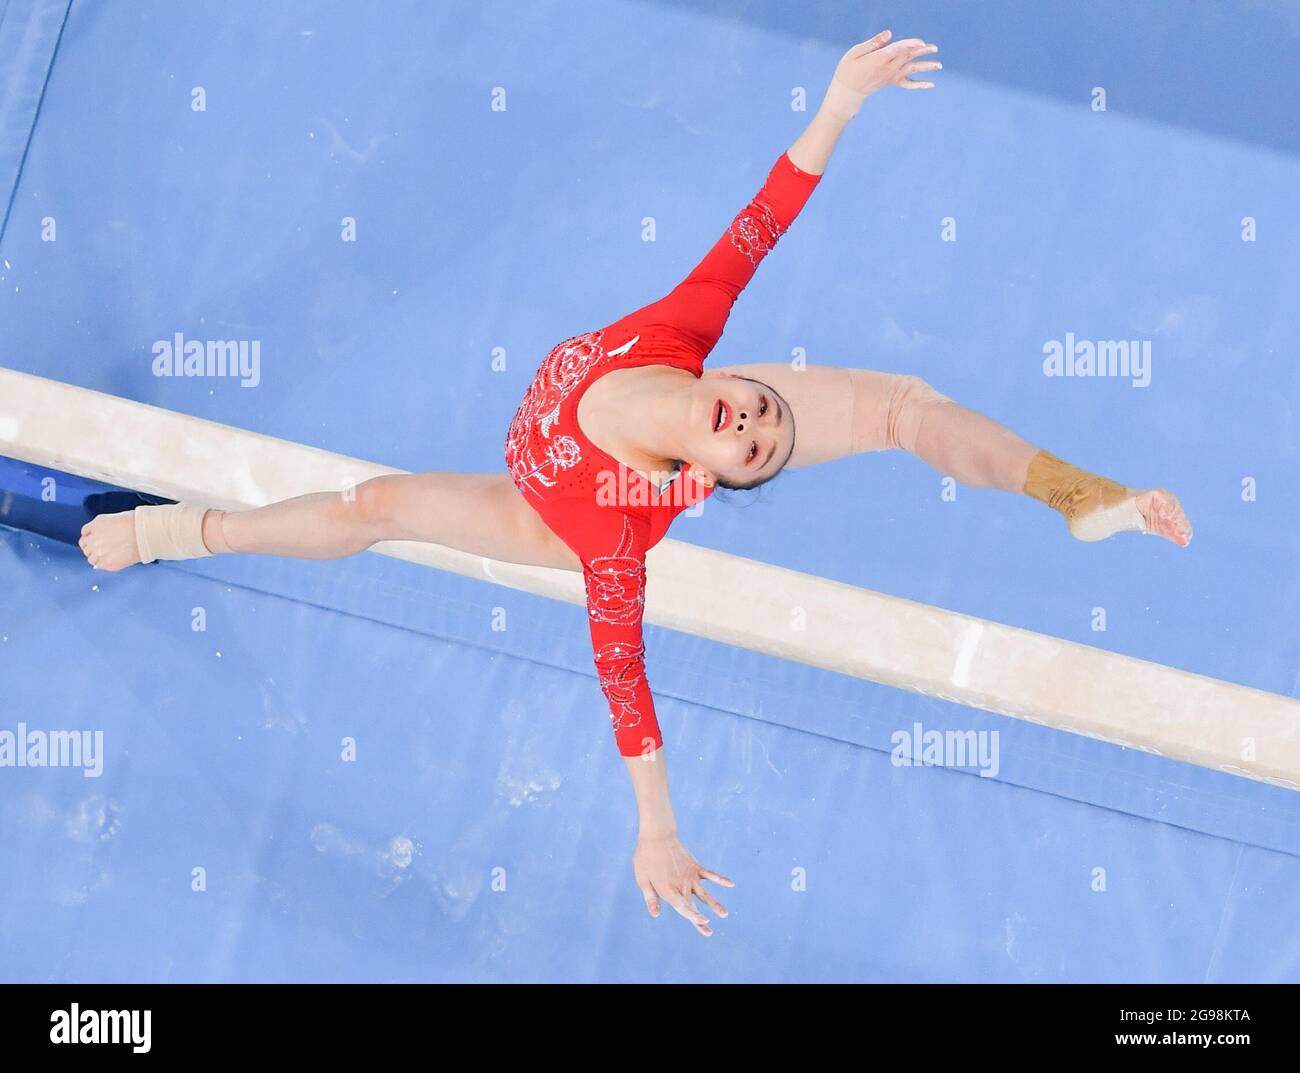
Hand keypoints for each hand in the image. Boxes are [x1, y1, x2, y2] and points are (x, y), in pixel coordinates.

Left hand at [634, 833, 732, 936]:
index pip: (682, 906)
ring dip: (714, 903)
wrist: (657, 835)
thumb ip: (650, 897)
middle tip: (708, 932)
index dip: (692, 916)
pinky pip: (709, 874)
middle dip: (700, 920)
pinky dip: (720, 879)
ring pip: (704, 892)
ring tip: (725, 914)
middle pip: (692, 905)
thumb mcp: (642, 878)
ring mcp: (690, 875)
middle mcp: (681, 884)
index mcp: (667, 888)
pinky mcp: (694, 867)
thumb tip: (656, 915)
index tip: (704, 922)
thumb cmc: (646, 857)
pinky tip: (731, 884)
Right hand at [825, 30, 940, 114]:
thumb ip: (873, 43)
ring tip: (939, 65)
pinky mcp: (891, 82)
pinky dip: (919, 85)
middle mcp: (888, 69)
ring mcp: (890, 77)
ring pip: (911, 70)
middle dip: (922, 52)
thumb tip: (889, 33)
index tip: (921, 42)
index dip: (911, 45)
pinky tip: (931, 84)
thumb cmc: (847, 69)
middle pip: (908, 57)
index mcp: (879, 59)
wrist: (847, 92)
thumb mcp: (855, 52)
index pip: (899, 50)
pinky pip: (908, 84)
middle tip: (934, 48)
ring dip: (926, 67)